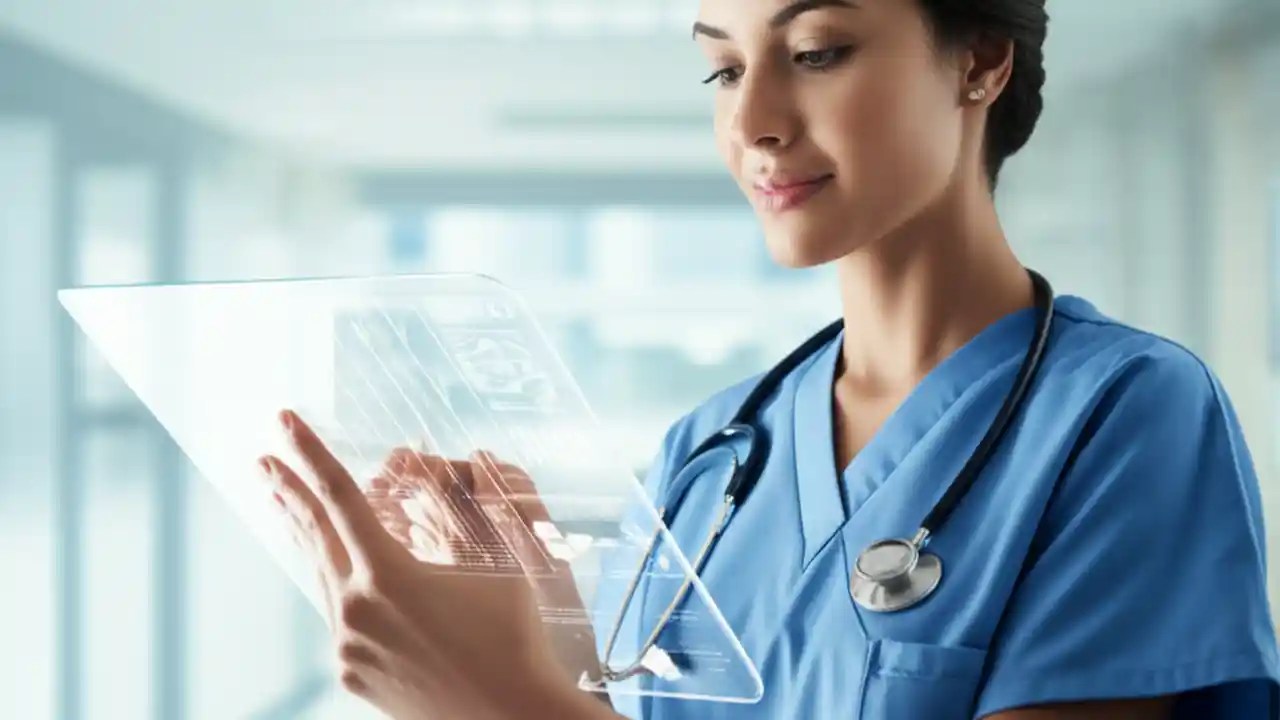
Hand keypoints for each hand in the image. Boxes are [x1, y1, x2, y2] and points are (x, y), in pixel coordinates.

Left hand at [260, 410, 614, 719]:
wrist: (510, 716)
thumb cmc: (514, 638)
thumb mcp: (499, 560)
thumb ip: (471, 509)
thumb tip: (460, 467)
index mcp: (388, 575)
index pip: (340, 496)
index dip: (312, 453)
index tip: (286, 423)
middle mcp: (355, 611)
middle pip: (315, 536)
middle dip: (289, 492)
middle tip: (265, 460)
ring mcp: (349, 647)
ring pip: (322, 578)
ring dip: (307, 538)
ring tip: (289, 507)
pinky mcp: (352, 674)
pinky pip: (340, 619)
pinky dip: (337, 586)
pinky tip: (339, 573)